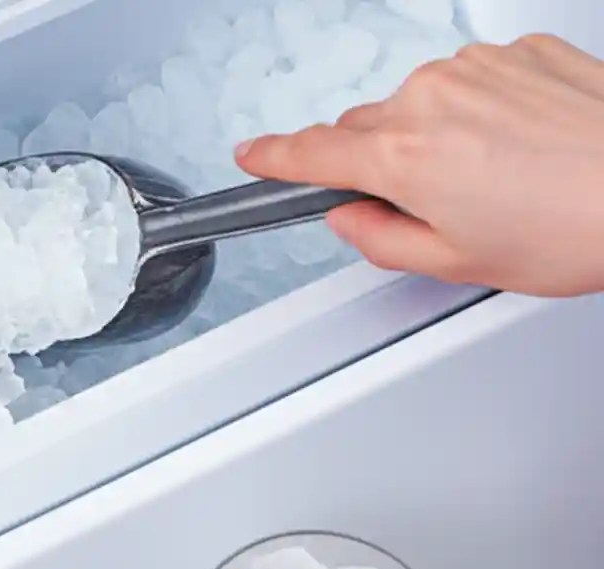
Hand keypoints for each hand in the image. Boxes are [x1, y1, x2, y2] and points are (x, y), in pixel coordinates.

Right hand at [234, 34, 603, 297]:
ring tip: (498, 173)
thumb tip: (350, 217)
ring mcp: (476, 68)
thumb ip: (379, 240)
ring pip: (419, 102)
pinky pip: (473, 80)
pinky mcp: (519, 51)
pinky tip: (525, 143)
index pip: (312, 153)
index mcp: (403, 157)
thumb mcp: (458, 263)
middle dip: (384, 162)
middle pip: (368, 128)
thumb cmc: (574, 229)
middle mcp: (429, 99)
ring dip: (437, 134)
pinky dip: (484, 108)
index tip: (252, 156)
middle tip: (439, 202)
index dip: (275, 158)